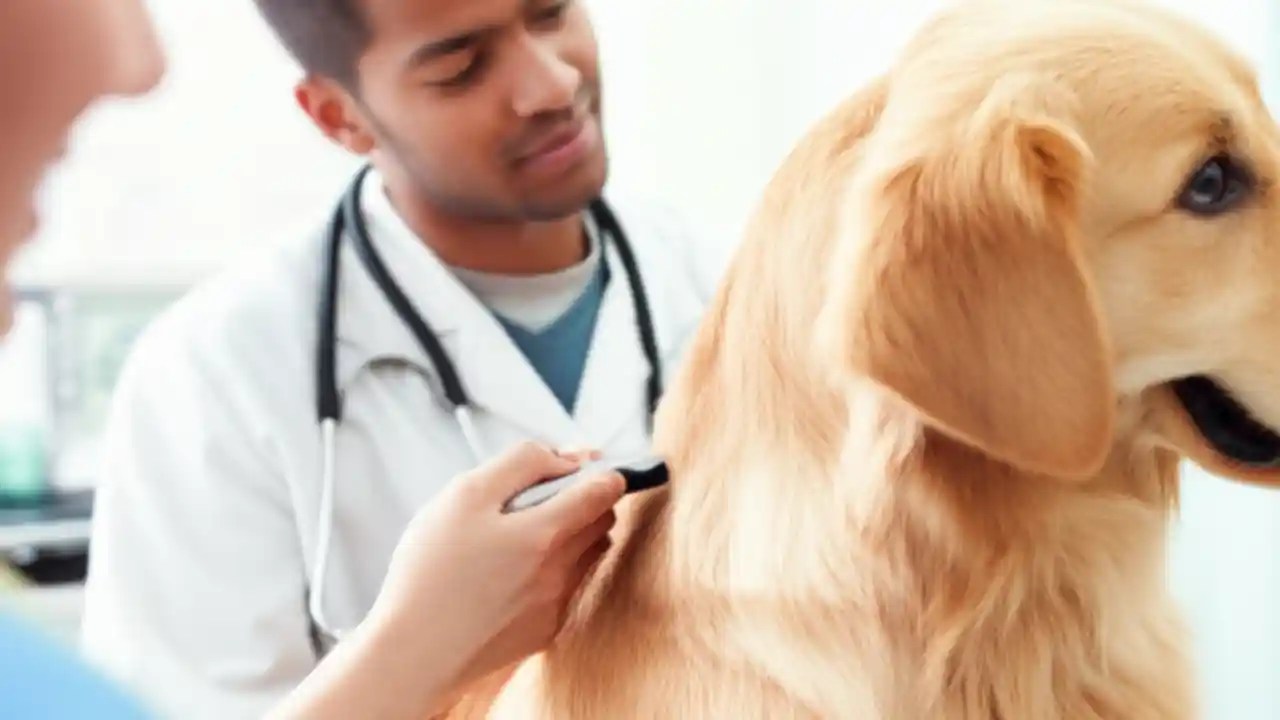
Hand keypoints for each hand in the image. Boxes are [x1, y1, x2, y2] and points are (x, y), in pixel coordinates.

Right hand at [373, 441, 623, 690]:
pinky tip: (508, 576)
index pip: (607, 490)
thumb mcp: (465, 494)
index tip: (581, 466)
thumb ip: (522, 464)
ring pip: (586, 554)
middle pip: (602, 520)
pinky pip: (565, 588)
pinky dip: (550, 573)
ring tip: (520, 538)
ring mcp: (556, 604)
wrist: (412, 655)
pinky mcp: (544, 630)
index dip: (600, 470)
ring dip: (569, 536)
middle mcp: (562, 571)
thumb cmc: (430, 572)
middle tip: (537, 499)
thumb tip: (569, 457)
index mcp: (547, 533)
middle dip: (582, 500)